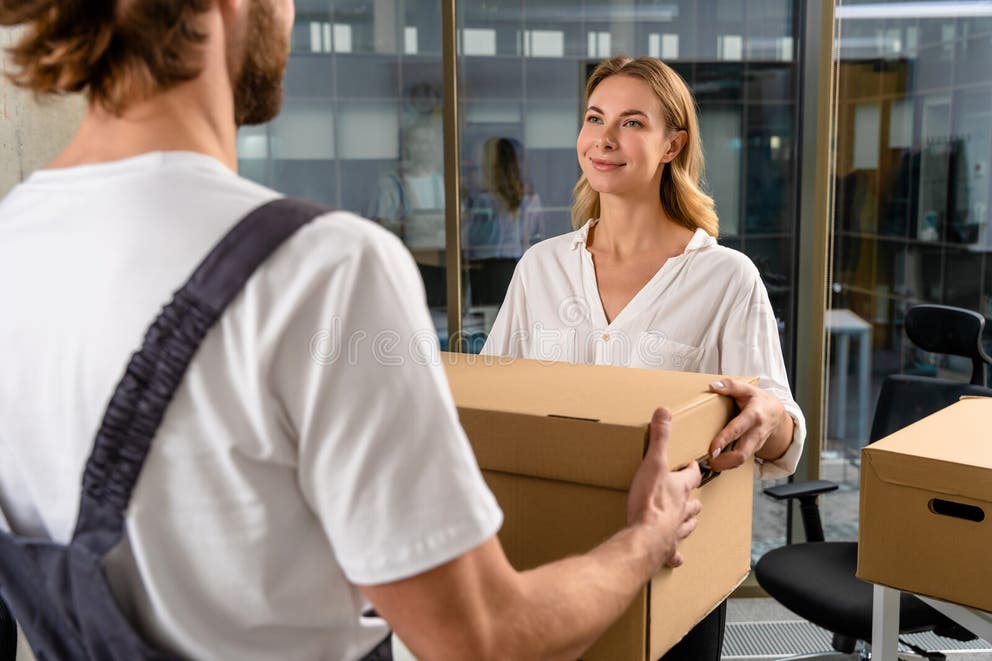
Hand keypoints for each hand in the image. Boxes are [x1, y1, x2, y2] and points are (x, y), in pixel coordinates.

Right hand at [627, 408, 702, 569]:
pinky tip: (676, 558)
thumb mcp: (653, 463)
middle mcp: (681, 510)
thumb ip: (659, 437)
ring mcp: (675, 531)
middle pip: (693, 503)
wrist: (645, 537)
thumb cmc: (650, 501)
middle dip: (693, 498)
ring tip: (689, 521)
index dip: (694, 469)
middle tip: (691, 495)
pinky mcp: (666, 550)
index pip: (692, 475)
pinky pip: (674, 554)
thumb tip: (665, 412)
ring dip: (688, 522)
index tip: (695, 464)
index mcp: (679, 489)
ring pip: (687, 526)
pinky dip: (675, 555)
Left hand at [707, 378, 790, 471]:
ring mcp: (755, 444)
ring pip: (741, 461)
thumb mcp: (748, 389)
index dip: (725, 439)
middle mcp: (756, 433)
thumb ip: (731, 386)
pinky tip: (715, 464)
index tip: (713, 448)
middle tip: (707, 462)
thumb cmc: (759, 401)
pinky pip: (740, 461)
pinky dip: (728, 465)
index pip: (738, 429)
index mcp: (754, 416)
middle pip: (742, 454)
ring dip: (724, 466)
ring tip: (708, 465)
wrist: (777, 414)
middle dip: (724, 462)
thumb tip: (713, 386)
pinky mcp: (753, 450)